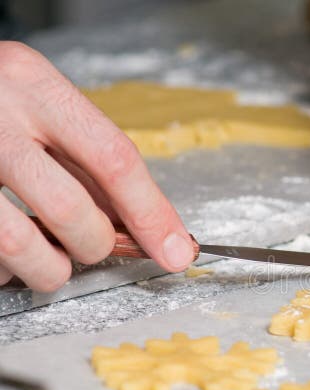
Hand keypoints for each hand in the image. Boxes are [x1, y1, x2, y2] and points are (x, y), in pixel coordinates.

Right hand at [0, 42, 193, 291]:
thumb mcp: (40, 102)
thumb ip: (87, 158)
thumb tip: (144, 223)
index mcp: (33, 83)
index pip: (115, 158)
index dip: (152, 215)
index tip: (175, 250)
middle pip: (72, 210)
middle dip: (93, 245)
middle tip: (89, 243)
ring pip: (20, 243)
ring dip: (48, 268)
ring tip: (47, 256)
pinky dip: (5, 269)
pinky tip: (7, 252)